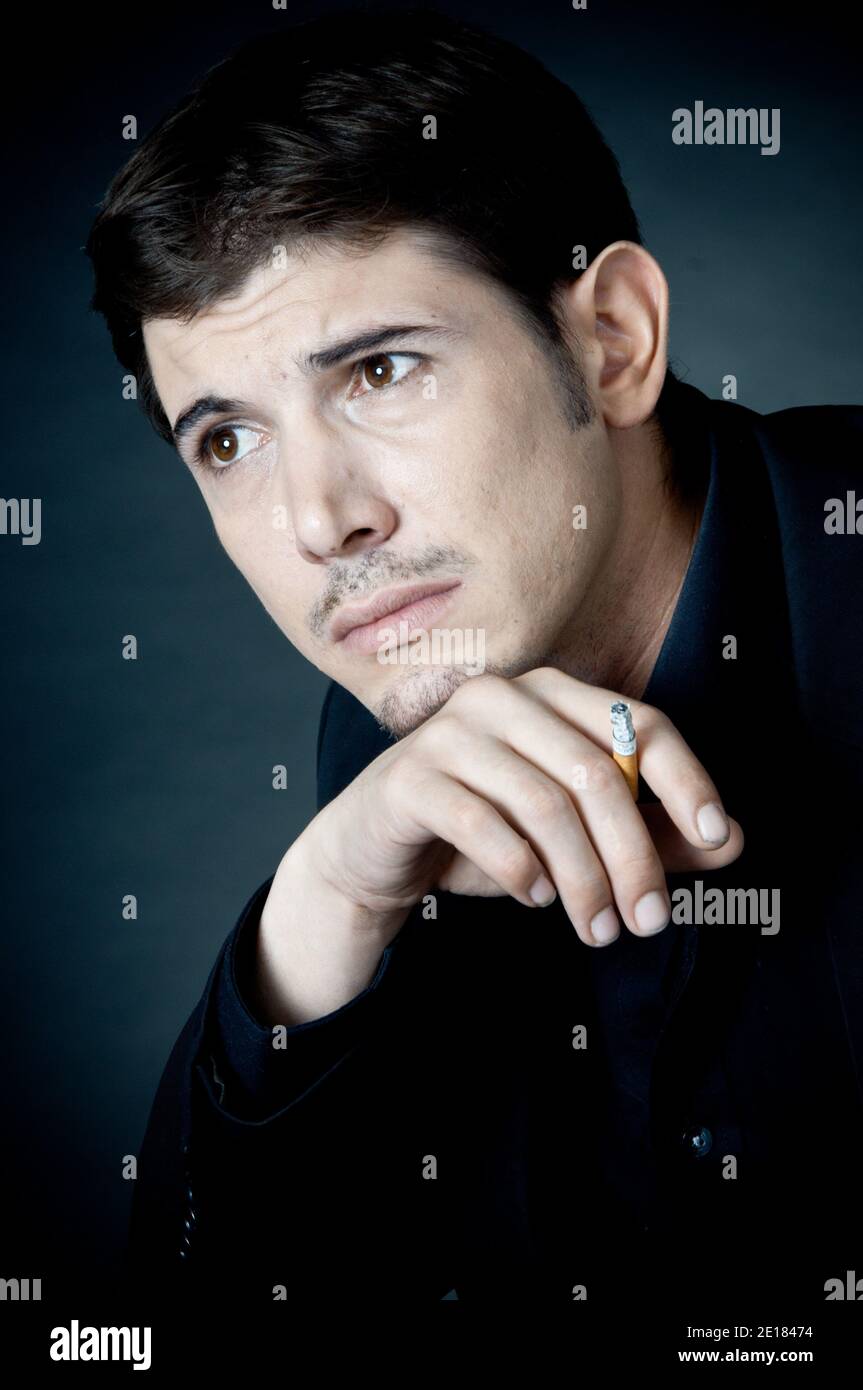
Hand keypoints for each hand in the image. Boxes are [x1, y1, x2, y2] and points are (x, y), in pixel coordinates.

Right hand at [303, 666, 742, 947]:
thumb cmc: (484, 834)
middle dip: (633, 857)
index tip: (715, 837)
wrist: (375, 851)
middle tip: (647, 922)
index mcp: (553, 693)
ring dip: (581, 878)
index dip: (686, 780)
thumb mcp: (577, 837)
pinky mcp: (410, 777)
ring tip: (596, 927)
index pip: (641, 724)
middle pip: (597, 773)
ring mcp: (451, 731)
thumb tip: (733, 841)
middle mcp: (504, 697)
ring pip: (545, 804)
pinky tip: (535, 899)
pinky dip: (519, 869)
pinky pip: (481, 824)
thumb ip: (651, 834)